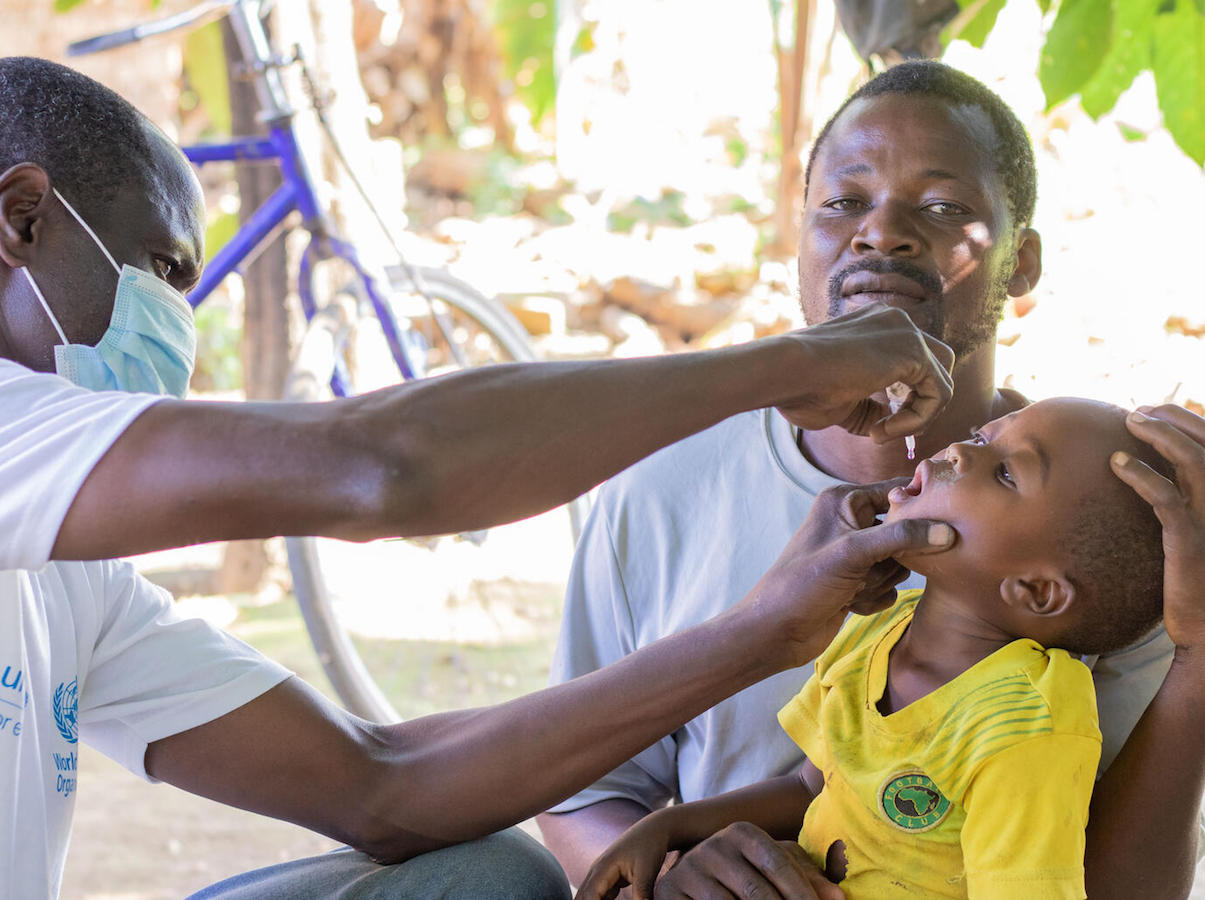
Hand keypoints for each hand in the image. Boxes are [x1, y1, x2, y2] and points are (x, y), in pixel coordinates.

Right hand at [575, 814, 673, 899]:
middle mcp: (597, 872)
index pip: (589, 897)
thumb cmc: (650, 846)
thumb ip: (642, 894)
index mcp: (603, 868)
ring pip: (588, 898)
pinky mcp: (608, 879)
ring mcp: (601, 875)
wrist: (655, 829)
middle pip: (582, 898)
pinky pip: (598, 897)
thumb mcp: (647, 871)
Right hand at [652, 822, 843, 898]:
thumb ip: (805, 877)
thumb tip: (838, 898)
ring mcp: (689, 869)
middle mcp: (713, 845)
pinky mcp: (669, 892)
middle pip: (758, 893)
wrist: (689, 881)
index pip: (779, 864)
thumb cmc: (742, 875)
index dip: (803, 894)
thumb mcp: (772, 869)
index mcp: (743, 832)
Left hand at [737, 480, 954, 668]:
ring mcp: (854, 555)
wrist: (777, 631)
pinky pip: (889, 587)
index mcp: (843, 501)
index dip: (917, 507)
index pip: (896, 490)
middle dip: (891, 558)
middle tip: (868, 569)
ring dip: (880, 581)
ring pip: (898, 564)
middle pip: (904, 533)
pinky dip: (874, 597)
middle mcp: (850, 523)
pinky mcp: (857, 582)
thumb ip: (902, 538)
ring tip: (853, 587)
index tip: (942, 521)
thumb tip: (947, 532)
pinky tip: (850, 603)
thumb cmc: (803, 583)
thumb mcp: (853, 552)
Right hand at [774, 304, 954, 442]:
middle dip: (920, 402)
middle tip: (888, 428)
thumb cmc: (799, 388)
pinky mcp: (914, 351)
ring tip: (882, 433)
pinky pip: (939, 394)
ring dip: (918, 416)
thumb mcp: (842, 403)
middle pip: (937, 363)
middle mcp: (895, 321)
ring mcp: (906, 331)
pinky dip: (918, 420)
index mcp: (874, 325)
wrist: (785, 372)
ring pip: (941, 380)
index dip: (903, 400)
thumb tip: (886, 423)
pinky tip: (883, 430)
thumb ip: (870, 408)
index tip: (875, 428)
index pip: (911, 360)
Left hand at [1113, 404, 1204, 651]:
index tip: (1155, 410)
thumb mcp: (1196, 534)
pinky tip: (1116, 464)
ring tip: (1128, 422)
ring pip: (1193, 462)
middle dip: (1173, 420)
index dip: (1188, 421)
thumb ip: (1187, 501)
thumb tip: (1160, 474)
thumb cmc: (1198, 581)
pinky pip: (1166, 498)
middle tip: (1136, 411)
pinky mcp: (1192, 541)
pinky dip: (1141, 475)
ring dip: (1159, 436)